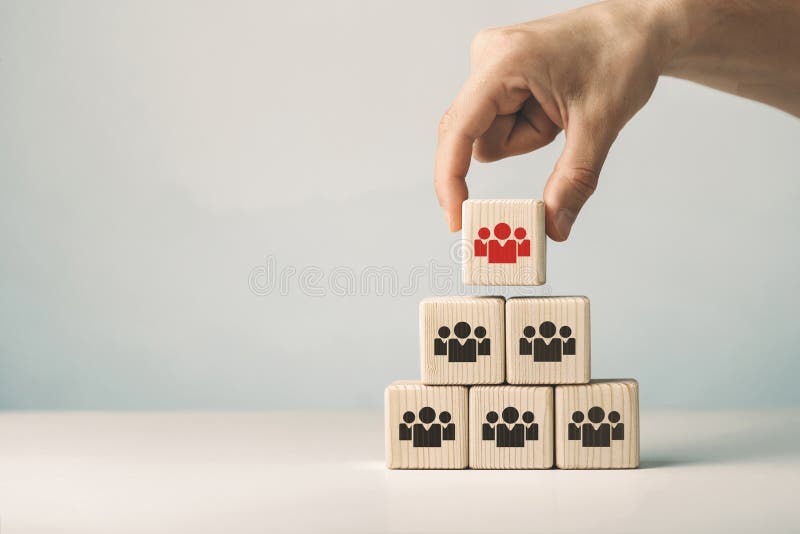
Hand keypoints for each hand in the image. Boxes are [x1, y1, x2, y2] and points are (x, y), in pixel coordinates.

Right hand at [435, 0, 674, 239]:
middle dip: (519, 143)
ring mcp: (491, 64)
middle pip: (479, 136)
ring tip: (563, 111)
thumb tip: (554, 227)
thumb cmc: (621, 54)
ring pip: (493, 134)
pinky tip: (554, 106)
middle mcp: (488, 57)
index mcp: (505, 61)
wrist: (638, 27)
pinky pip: (501, 122)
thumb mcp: (600, 123)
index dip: (450, 178)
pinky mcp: (499, 74)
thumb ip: (574, 179)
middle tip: (555, 138)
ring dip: (528, 137)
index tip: (457, 220)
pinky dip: (529, 126)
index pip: (459, 129)